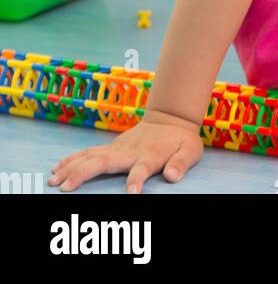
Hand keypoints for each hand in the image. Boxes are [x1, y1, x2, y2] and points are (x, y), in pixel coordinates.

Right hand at [47, 109, 203, 192]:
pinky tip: (57, 169)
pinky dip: (71, 160)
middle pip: (104, 162)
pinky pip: (87, 153)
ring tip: (54, 180)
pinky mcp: (110, 147)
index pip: (143, 170)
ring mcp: (117, 148)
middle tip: (65, 187)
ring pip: (90, 157)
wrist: (170, 118)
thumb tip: (173, 176)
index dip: (137, 181)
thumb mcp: (190, 151)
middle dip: (84, 174)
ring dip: (71, 167)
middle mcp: (129, 152)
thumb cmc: (181, 140)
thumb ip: (181, 163)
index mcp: (150, 155)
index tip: (132, 194)